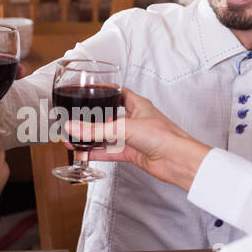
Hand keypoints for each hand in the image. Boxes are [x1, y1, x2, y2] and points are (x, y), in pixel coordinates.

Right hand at [65, 88, 211, 191]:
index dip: (105, 91)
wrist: (177, 160)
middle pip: (109, 116)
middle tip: (76, 119)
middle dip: (93, 119)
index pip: (119, 93)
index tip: (90, 91)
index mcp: (138, 105)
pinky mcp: (132, 153)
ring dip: (92, 138)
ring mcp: (133, 137)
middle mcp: (136, 120)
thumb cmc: (164, 136)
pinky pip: (110, 152)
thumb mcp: (124, 128)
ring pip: (108, 136)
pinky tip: (84, 153)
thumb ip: (96, 130)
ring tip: (73, 138)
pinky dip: (97, 152)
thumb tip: (74, 127)